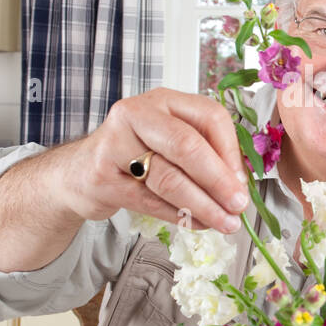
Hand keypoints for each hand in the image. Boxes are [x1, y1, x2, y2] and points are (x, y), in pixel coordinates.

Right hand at [61, 87, 249, 234]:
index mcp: (164, 100)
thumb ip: (204, 154)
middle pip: (187, 146)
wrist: (81, 172)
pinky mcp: (103, 177)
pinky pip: (149, 201)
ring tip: (223, 222)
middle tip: (238, 206)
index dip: (231, 152)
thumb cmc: (135, 155)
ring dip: (202, 206)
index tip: (243, 182)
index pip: (209, 116)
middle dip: (218, 181)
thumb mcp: (169, 142)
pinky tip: (196, 224)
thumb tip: (239, 184)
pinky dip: (178, 216)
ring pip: (169, 178)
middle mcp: (137, 113)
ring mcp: (115, 143)